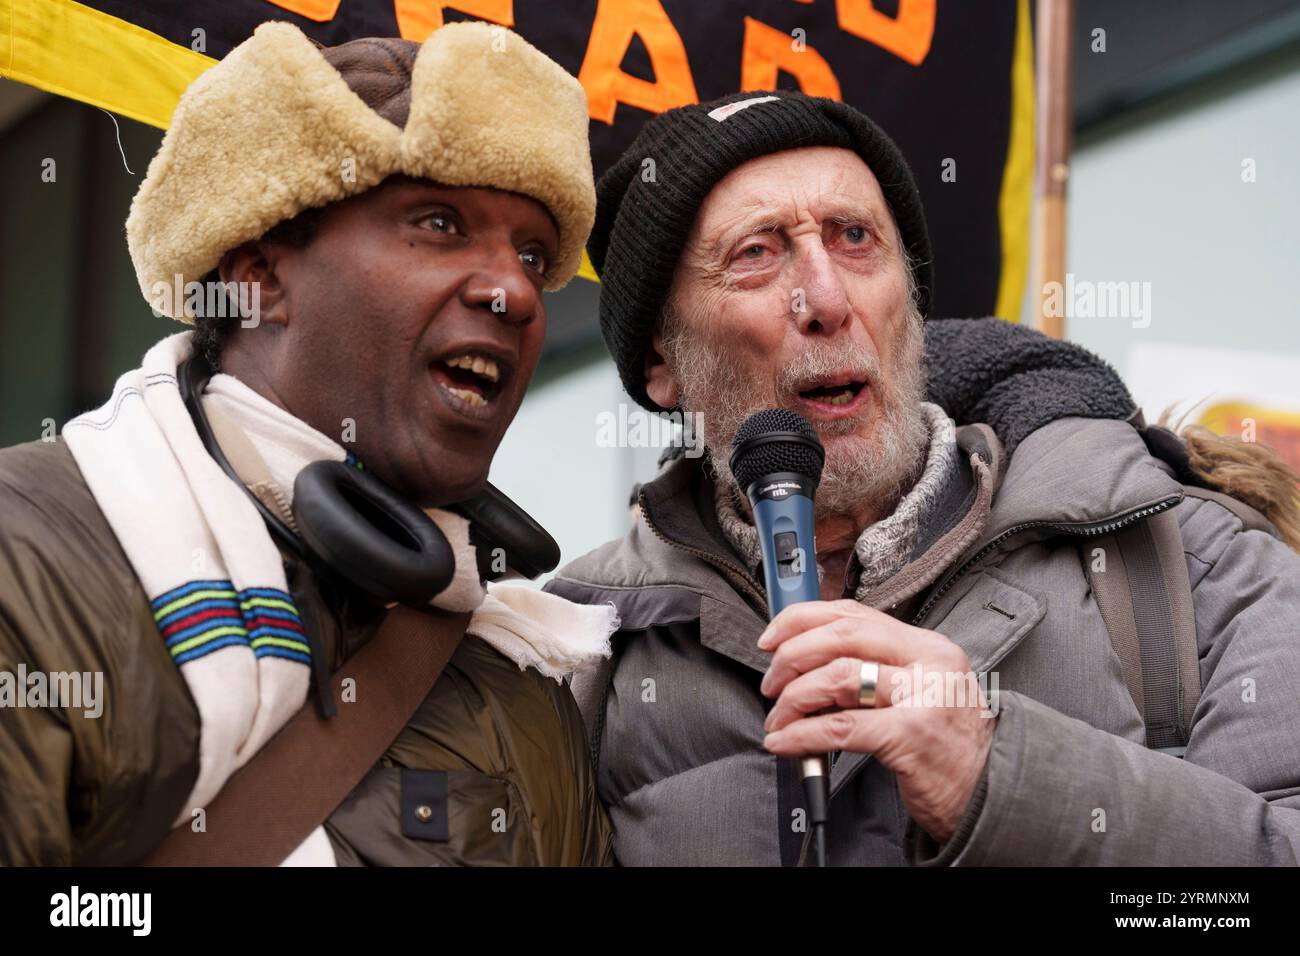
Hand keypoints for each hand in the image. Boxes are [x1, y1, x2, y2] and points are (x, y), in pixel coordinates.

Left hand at [757, 600, 996, 842]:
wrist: (992, 794)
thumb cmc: (948, 746)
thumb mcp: (920, 691)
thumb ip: (873, 670)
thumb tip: (805, 660)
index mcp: (927, 646)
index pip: (854, 613)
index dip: (802, 619)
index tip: (771, 637)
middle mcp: (928, 664)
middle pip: (841, 636)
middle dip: (792, 656)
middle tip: (771, 683)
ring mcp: (923, 698)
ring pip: (837, 677)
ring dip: (793, 699)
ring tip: (779, 719)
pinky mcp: (911, 736)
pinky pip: (840, 727)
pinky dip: (802, 734)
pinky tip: (786, 742)